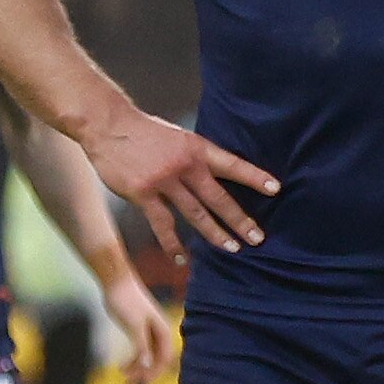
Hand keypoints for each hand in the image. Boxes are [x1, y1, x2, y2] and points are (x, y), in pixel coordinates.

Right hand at [85, 109, 275, 261]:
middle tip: (258, 238)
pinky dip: (172, 244)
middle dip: (240, 219)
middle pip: (218, 197)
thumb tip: (217, 175)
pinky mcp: (143, 193)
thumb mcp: (179, 137)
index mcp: (196, 148)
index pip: (232, 164)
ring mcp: (163, 180)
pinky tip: (182, 258)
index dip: (254, 177)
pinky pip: (162, 224)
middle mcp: (184, 165)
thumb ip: (196, 157)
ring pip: (195, 214)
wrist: (108, 125)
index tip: (276, 189)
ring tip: (233, 249)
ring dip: (215, 234)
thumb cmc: (145, 132)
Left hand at [99, 267, 175, 380]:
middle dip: (145, 372)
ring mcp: (149, 331)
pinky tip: (122, 364)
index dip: (156, 372)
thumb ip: (142, 346)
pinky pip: (140, 349)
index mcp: (163, 330)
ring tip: (122, 374)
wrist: (115, 281)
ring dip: (138, 367)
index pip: (165, 358)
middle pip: (157, 359)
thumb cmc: (126, 300)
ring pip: (148, 356)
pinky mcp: (138, 329)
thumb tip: (148, 365)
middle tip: (128, 381)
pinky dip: (133, 358)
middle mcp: (159, 332)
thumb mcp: (134, 326)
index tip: (142, 382)